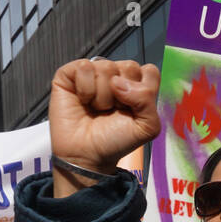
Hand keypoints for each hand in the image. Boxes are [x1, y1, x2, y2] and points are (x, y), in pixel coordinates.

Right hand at [49, 58, 160, 196]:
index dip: (143, 91)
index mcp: (135, 86)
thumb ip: (147, 100)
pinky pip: (84, 67)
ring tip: (97, 109)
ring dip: (103, 96)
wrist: (88, 156)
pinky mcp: (71, 74)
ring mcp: (94, 73)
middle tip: (113, 111)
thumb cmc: (114, 141)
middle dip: (123, 95)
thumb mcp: (146, 127)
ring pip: (107, 67)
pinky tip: (83, 101)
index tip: (133, 110)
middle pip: (130, 66)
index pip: (149, 71)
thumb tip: (119, 82)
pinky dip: (86, 89)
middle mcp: (115, 76)